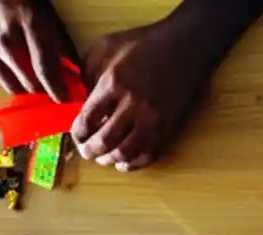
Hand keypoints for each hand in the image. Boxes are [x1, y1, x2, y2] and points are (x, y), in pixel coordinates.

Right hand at [0, 0, 71, 99]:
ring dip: (31, 89)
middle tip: (58, 93)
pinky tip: (23, 81)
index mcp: (32, 25)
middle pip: (31, 82)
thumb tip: (74, 67)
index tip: (68, 100)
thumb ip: (61, 40)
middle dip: (47, 92)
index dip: (58, 90)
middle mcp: (10, 39)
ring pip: (15, 84)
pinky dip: (13, 83)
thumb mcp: (47, 11)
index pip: (46, 69)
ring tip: (42, 87)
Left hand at [71, 13, 215, 171]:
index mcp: (113, 83)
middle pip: (104, 141)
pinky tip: (124, 163)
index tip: (77, 135)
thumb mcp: (105, 47)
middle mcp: (133, 105)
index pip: (87, 120)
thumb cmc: (144, 44)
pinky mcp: (169, 127)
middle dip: (90, 150)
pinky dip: (134, 164)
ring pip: (125, 152)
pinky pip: (149, 155)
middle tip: (86, 151)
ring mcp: (153, 119)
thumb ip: (86, 72)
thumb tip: (81, 100)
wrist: (185, 46)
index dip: (77, 133)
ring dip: (109, 159)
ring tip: (103, 158)